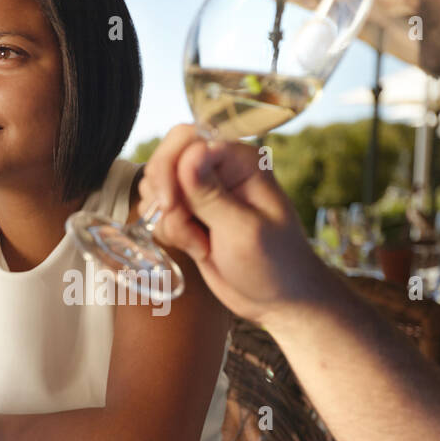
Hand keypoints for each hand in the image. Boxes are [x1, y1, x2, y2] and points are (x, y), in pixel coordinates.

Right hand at [140, 124, 331, 325]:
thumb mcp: (242, 231)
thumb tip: (188, 154)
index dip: (169, 169)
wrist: (278, 300)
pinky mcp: (193, 217)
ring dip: (170, 219)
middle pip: (167, 159)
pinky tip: (200, 250)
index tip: (169, 206)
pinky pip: (163, 215)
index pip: (187, 140)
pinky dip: (172, 233)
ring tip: (199, 244)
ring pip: (160, 189)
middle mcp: (220, 170)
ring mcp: (205, 194)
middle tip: (181, 224)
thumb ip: (210, 194)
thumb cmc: (275, 265)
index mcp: (240, 161)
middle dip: (165, 194)